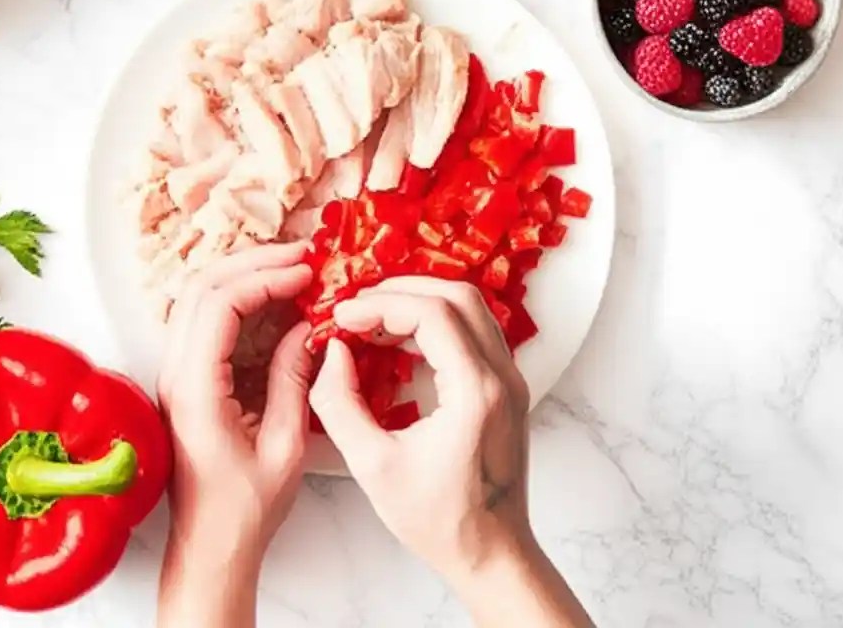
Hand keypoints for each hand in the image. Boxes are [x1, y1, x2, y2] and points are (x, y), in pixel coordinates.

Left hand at [156, 243, 312, 627]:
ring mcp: (176, 377)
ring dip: (242, 276)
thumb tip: (306, 331)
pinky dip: (236, 301)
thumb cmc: (245, 511)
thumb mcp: (285, 447)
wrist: (210, 548)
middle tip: (302, 255)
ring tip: (290, 269)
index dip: (265, 276)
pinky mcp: (186, 384)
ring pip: (197, 301)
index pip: (221, 303)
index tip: (307, 272)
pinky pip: (204, 324)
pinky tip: (272, 303)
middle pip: (201, 289)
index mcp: (195, 389)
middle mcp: (175, 376)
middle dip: (253, 262)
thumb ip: (293, 381)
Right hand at [310, 276, 530, 571]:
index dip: (380, 304)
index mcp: (475, 393)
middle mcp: (503, 378)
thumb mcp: (371, 465)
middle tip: (357, 307)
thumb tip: (331, 353)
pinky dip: (438, 322)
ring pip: (472, 309)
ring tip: (374, 318)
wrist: (491, 552)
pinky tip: (401, 340)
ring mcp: (511, 382)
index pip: (431, 314)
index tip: (341, 317)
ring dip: (422, 302)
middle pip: (458, 296)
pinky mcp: (507, 390)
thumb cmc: (437, 520)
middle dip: (401, 290)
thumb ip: (340, 403)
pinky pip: (476, 332)